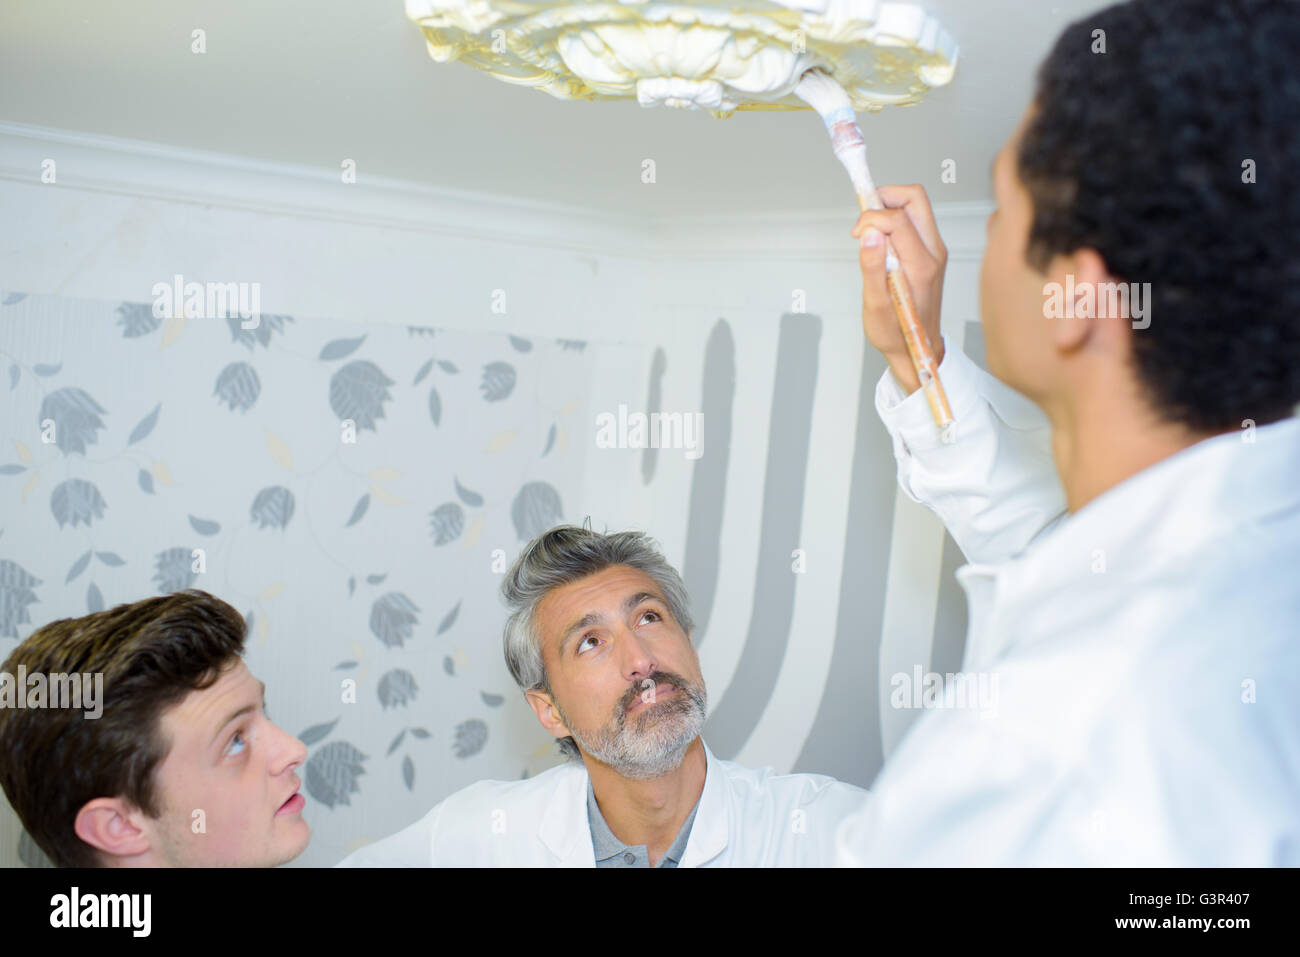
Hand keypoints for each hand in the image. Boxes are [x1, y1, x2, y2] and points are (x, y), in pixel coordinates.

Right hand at [851, 184, 947, 393]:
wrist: (917, 349)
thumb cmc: (895, 333)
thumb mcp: (876, 306)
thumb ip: (872, 267)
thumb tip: (868, 233)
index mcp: (922, 264)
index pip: (898, 218)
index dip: (871, 217)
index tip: (856, 235)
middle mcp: (934, 251)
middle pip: (915, 198)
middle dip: (884, 198)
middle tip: (863, 218)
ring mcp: (935, 250)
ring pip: (915, 206)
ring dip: (888, 209)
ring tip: (869, 233)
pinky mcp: (930, 252)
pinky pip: (913, 221)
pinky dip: (892, 221)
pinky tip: (879, 243)